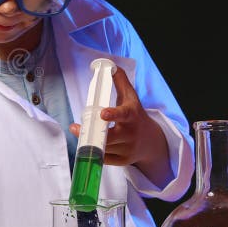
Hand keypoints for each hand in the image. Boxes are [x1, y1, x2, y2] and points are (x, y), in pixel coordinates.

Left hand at [69, 68, 169, 182]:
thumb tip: (109, 65)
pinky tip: (89, 145)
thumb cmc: (135, 115)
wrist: (151, 140)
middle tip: (76, 128)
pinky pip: (105, 158)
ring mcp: (128, 148)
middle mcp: (131, 133)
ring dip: (89, 142)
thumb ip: (120, 81)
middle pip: (109, 136)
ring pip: (104, 148)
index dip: (113, 114)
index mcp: (131, 115)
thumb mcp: (130, 97)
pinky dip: (95, 152)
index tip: (102, 114)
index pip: (123, 114)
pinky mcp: (123, 160)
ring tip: (79, 133)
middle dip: (91, 133)